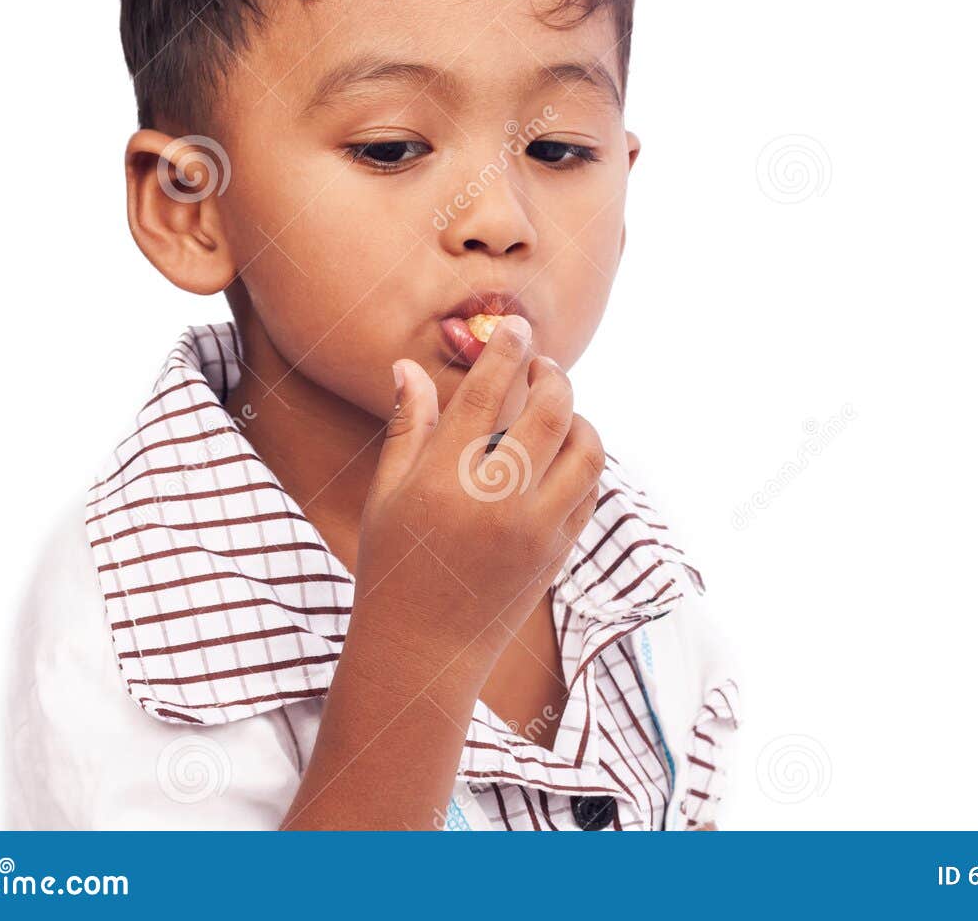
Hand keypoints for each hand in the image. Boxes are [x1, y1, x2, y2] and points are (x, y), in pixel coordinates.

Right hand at [354, 316, 604, 680]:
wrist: (424, 651)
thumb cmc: (394, 567)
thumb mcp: (387, 495)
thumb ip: (407, 427)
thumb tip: (407, 366)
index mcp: (444, 482)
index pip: (487, 396)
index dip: (507, 351)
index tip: (516, 325)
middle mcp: (496, 502)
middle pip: (551, 413)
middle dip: (553, 376)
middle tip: (543, 365)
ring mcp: (535, 530)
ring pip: (586, 451)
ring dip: (580, 419)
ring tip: (558, 410)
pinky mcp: (559, 552)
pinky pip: (590, 491)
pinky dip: (584, 463)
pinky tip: (563, 454)